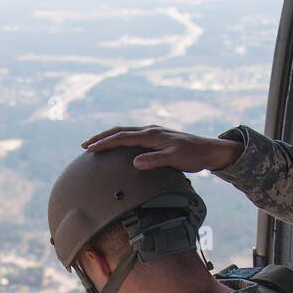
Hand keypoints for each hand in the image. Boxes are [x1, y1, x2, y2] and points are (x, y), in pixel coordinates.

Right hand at [81, 125, 242, 172]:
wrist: (207, 150)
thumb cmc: (192, 156)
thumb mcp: (174, 160)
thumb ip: (154, 160)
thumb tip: (135, 162)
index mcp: (152, 135)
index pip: (122, 137)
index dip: (105, 142)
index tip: (90, 148)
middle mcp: (150, 131)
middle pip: (120, 131)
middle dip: (101, 138)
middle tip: (85, 145)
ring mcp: (153, 133)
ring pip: (125, 132)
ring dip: (109, 137)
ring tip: (96, 145)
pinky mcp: (156, 137)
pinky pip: (132, 136)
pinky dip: (120, 139)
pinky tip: (117, 145)